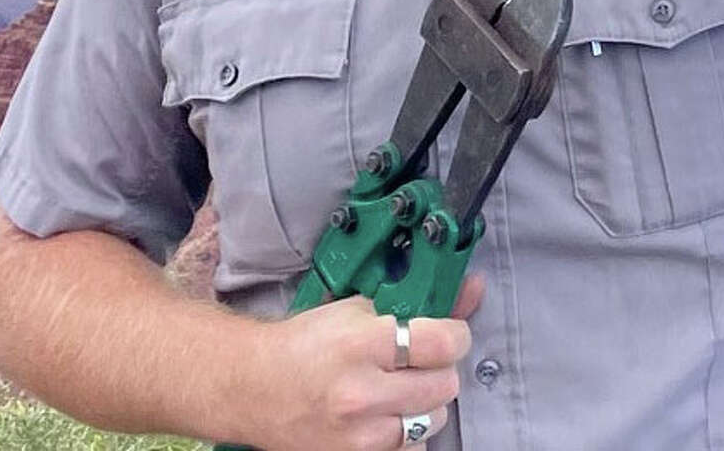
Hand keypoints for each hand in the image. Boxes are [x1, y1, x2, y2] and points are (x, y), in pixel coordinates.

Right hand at [248, 274, 485, 450]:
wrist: (251, 387)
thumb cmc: (304, 344)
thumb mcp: (356, 309)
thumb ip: (416, 302)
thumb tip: (472, 289)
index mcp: (360, 344)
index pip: (442, 343)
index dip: (455, 335)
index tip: (450, 334)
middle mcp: (361, 393)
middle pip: (444, 385)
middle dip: (440, 369)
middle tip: (422, 361)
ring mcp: (358, 434)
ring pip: (433, 421)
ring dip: (425, 403)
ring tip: (401, 389)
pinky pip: (410, 448)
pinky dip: (407, 433)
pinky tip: (387, 415)